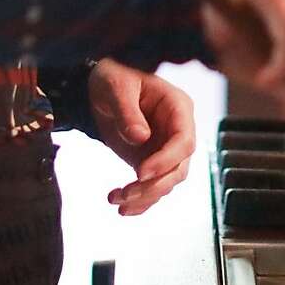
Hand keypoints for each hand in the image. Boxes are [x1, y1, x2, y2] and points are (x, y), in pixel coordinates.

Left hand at [86, 59, 195, 215]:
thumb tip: (140, 137)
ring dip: (144, 197)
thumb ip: (127, 112)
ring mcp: (165, 148)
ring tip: (116, 200)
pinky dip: (140, 201)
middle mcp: (178, 130)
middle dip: (154, 185)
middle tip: (126, 194)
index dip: (166, 160)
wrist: (100, 87)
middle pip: (179, 168)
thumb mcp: (117, 87)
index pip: (185, 141)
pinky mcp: (150, 161)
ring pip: (166, 182)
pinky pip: (152, 186)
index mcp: (178, 107)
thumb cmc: (114, 76)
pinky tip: (122, 208)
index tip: (141, 172)